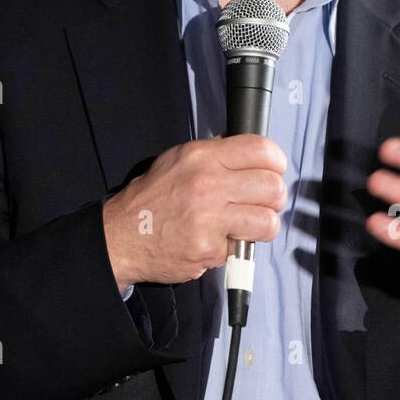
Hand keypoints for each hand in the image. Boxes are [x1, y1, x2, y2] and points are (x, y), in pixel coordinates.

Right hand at [103, 134, 287, 290]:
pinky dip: (236, 248)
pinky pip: (243, 248)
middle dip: (275, 198)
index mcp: (202, 157)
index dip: (276, 162)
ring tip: (249, 226)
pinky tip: (220, 241)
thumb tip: (246, 152)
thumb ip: (213, 153)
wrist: (122, 235)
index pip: (262, 150)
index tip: (274, 172)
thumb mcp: (177, 159)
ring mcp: (209, 218)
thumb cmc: (151, 198)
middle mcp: (208, 184)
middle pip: (272, 186)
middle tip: (265, 204)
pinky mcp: (209, 248)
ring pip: (267, 221)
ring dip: (263, 226)